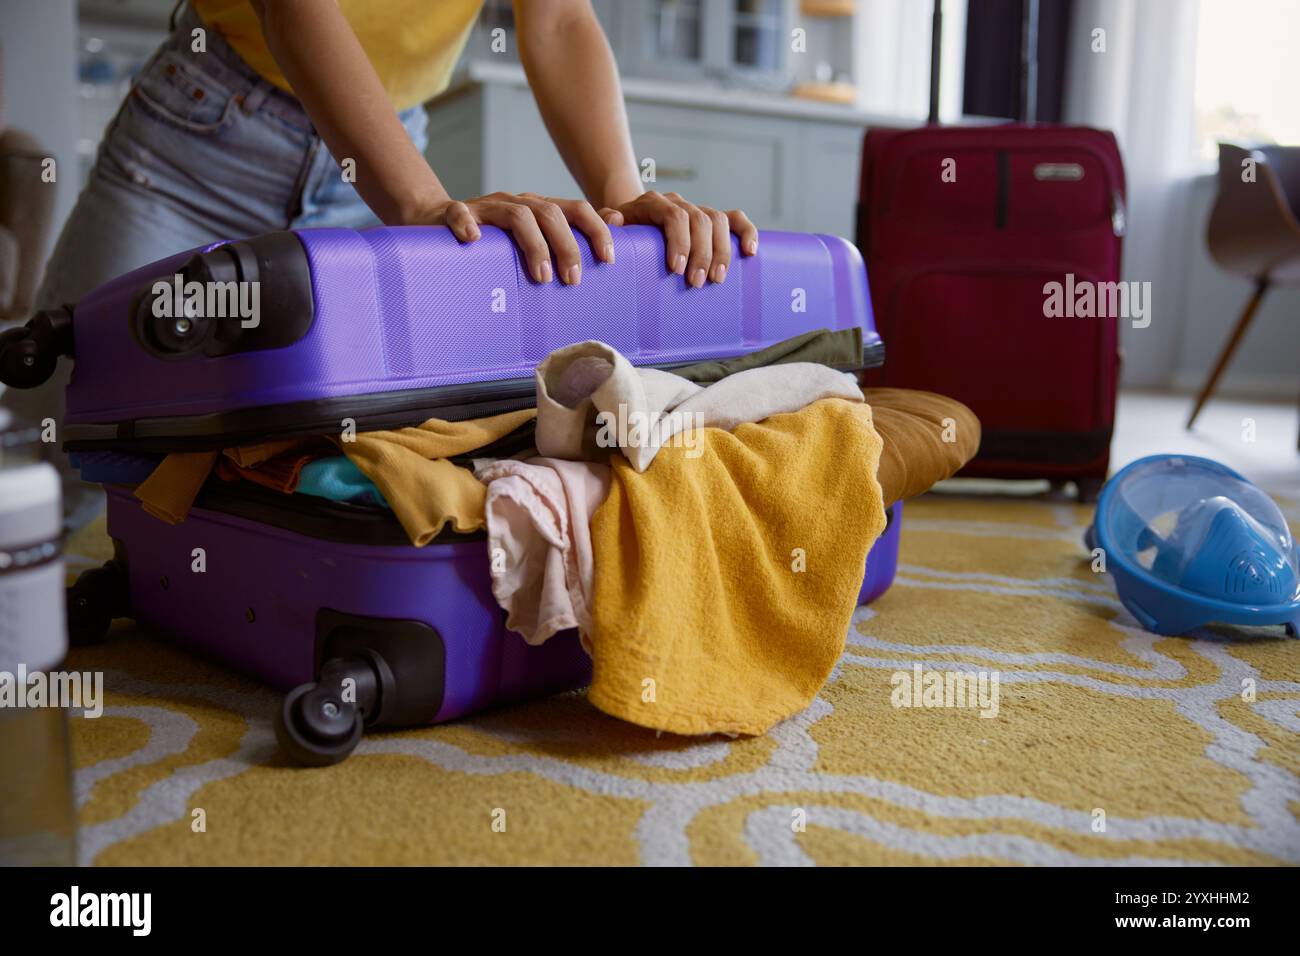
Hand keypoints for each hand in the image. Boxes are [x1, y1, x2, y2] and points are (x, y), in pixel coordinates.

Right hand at [418, 192, 614, 283]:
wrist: (438, 224)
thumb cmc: (494, 241)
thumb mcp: (534, 238)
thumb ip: (572, 232)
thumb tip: (616, 221)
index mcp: (538, 209)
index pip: (576, 210)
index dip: (595, 230)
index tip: (608, 259)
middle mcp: (516, 204)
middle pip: (550, 214)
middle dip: (566, 246)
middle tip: (573, 279)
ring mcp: (486, 208)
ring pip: (517, 215)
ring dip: (533, 244)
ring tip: (540, 276)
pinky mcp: (454, 214)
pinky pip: (460, 213)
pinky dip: (467, 224)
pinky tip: (473, 240)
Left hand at [597, 191, 757, 286]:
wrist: (633, 220)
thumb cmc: (622, 233)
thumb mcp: (609, 227)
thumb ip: (607, 224)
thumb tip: (614, 222)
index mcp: (653, 203)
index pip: (673, 215)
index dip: (679, 241)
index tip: (677, 269)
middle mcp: (678, 203)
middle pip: (700, 219)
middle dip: (701, 253)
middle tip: (696, 283)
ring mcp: (698, 210)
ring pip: (718, 220)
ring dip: (721, 251)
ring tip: (717, 279)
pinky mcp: (712, 220)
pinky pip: (735, 219)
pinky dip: (746, 232)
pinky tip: (750, 252)